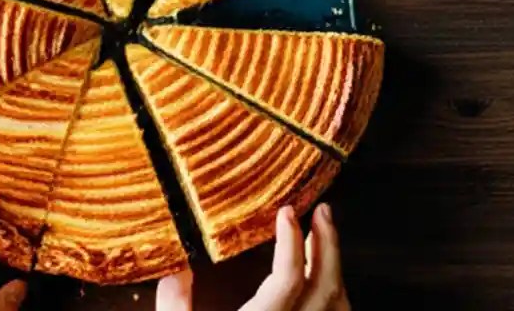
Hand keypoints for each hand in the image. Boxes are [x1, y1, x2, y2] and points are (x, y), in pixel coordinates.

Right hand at [156, 204, 347, 310]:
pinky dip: (335, 295)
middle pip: (327, 289)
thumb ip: (175, 305)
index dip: (292, 243)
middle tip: (323, 212)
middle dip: (328, 245)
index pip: (289, 280)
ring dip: (335, 268)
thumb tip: (175, 269)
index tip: (287, 213)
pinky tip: (325, 280)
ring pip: (338, 306)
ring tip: (325, 238)